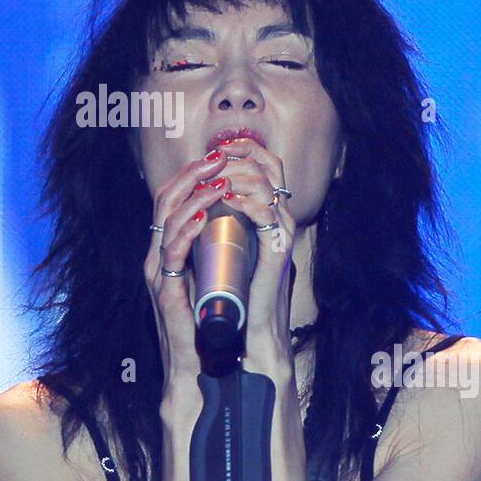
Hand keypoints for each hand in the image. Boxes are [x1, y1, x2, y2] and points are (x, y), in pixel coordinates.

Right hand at [143, 147, 231, 399]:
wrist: (207, 369)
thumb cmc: (219, 325)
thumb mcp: (224, 276)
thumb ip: (229, 249)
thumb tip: (256, 218)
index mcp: (172, 248)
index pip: (173, 197)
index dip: (193, 173)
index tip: (220, 156)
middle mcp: (159, 255)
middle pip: (164, 199)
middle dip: (191, 173)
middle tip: (217, 157)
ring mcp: (159, 272)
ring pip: (165, 218)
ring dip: (192, 193)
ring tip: (218, 180)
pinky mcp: (165, 291)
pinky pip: (171, 252)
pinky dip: (185, 229)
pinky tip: (202, 214)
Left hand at [216, 137, 296, 371]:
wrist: (249, 332)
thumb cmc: (235, 293)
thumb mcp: (227, 247)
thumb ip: (222, 222)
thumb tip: (199, 200)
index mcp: (270, 215)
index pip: (267, 166)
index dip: (245, 149)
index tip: (217, 149)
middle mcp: (281, 220)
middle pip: (272, 166)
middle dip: (241, 154)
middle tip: (214, 156)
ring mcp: (281, 234)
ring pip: (269, 185)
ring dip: (238, 174)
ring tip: (213, 178)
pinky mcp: (277, 253)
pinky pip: (268, 216)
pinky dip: (247, 202)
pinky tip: (226, 199)